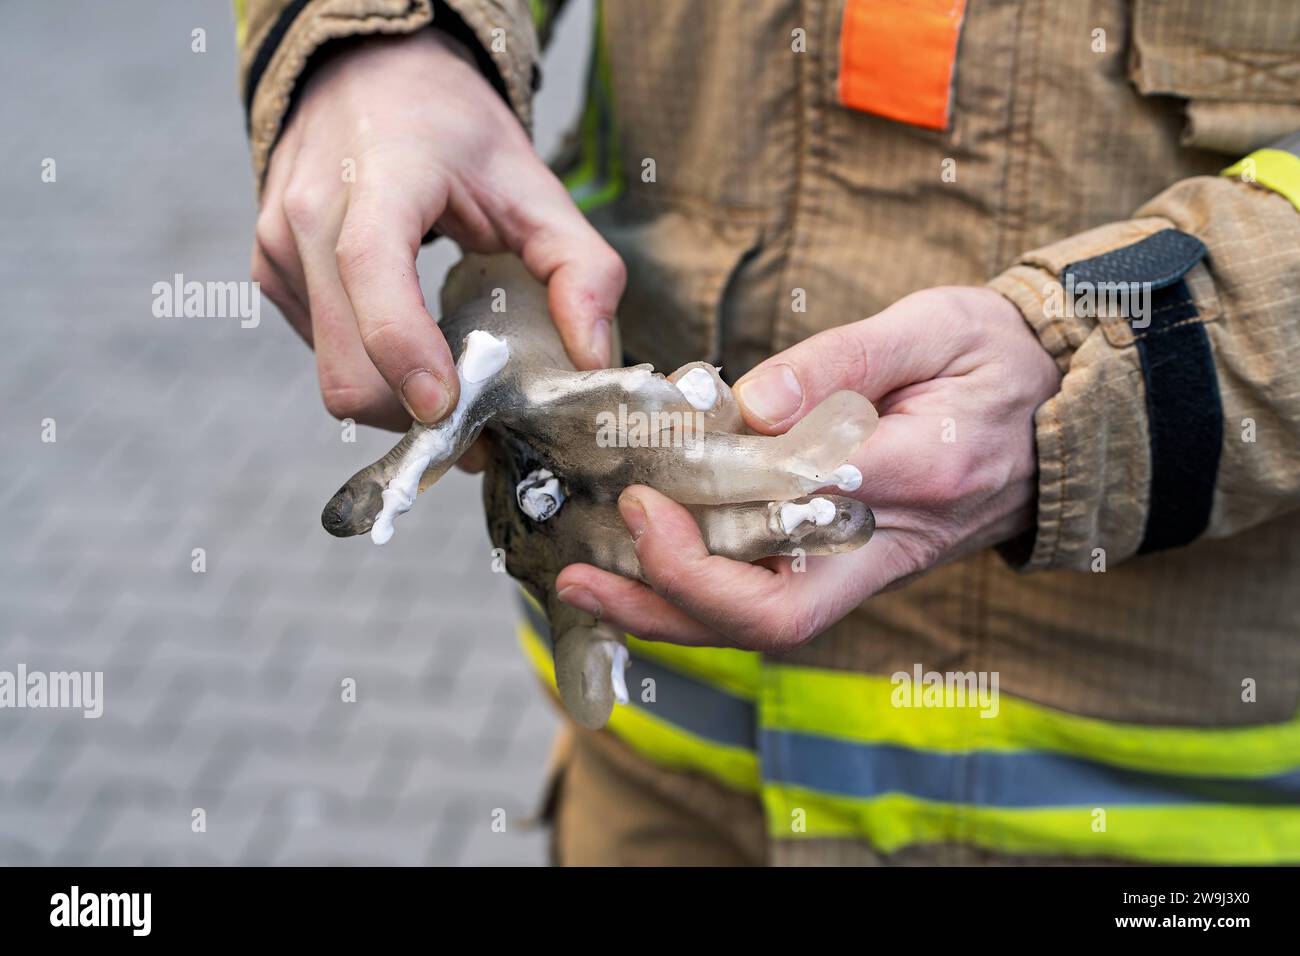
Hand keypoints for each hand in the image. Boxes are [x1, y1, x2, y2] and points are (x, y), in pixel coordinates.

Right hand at [251, 28, 624, 430]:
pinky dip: (370, 373)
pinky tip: (410, 348)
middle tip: (478, 420)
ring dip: (393, 401)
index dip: (403, 349)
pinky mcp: (270, 274)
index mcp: (379, 177)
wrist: (367, 75)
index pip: (371, 269)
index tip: (446, 405)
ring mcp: (278, 247)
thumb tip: (592, 359)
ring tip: (449, 382)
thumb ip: (582, 268)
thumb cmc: (453, 130)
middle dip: (413, 411)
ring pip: (331, 374)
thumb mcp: (534, 184)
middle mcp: (309, 212)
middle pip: (345, 362)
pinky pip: (320, 355)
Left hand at [555, 287, 1062, 650]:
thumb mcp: (932, 326)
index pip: (803, 519)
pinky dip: (699, 599)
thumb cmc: (995, 362)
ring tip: (586, 582)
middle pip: (777, 617)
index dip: (712, 523)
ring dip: (670, 614)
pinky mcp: (858, 569)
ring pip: (767, 624)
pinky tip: (640, 573)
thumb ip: (839, 359)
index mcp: (923, 470)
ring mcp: (876, 567)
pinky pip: (773, 603)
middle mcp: (896, 542)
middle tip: (582, 570)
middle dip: (670, 602)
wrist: (1061, 415)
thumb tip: (748, 403)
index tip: (643, 493)